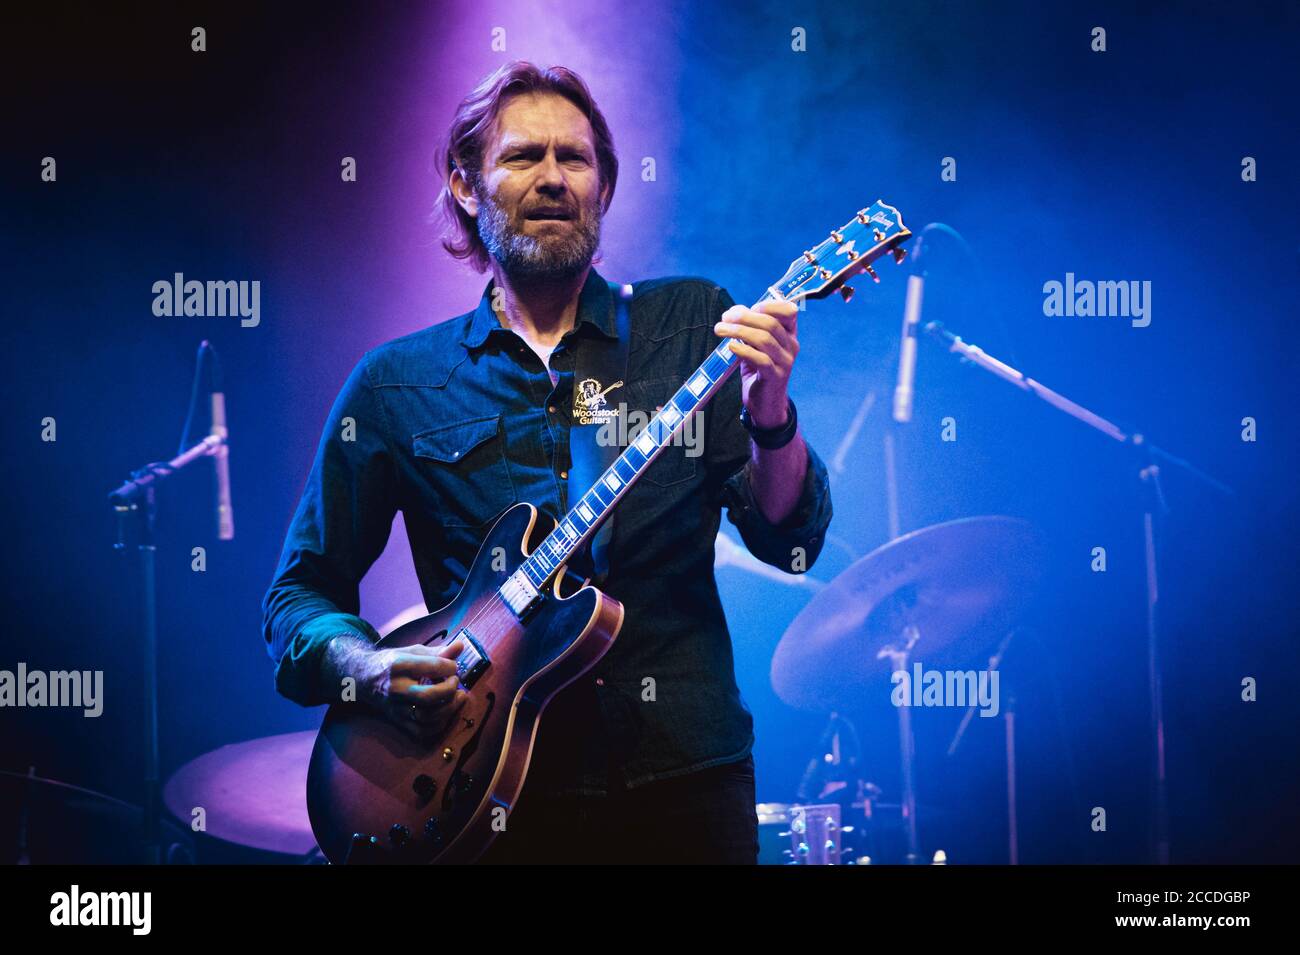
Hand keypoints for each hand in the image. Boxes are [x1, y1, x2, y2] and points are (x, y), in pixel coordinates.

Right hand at [343, 637, 469, 740]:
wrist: (364, 679)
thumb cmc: (393, 663)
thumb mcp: (412, 651)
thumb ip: (438, 651)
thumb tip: (460, 646)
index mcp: (400, 666)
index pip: (433, 667)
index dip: (451, 666)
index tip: (453, 666)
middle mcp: (396, 689)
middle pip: (429, 697)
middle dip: (449, 690)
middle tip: (455, 682)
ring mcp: (396, 708)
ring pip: (427, 717)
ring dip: (449, 708)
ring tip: (457, 696)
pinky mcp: (398, 721)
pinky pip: (422, 731)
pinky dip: (439, 724)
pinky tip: (446, 711)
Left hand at [713, 300, 799, 427]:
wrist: (764, 403)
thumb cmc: (758, 370)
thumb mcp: (754, 346)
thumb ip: (747, 329)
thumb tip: (732, 313)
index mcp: (789, 334)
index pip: (789, 311)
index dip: (767, 305)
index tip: (743, 309)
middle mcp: (791, 346)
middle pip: (771, 323)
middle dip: (744, 317)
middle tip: (724, 319)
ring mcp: (785, 362)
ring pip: (764, 339)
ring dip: (738, 331)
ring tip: (719, 330)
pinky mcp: (775, 377)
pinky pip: (761, 359)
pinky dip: (744, 350)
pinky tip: (730, 347)